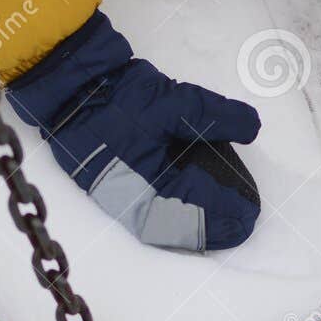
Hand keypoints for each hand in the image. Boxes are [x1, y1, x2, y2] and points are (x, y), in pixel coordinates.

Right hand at [6, 12, 261, 252]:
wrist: (69, 90)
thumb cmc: (117, 97)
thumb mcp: (173, 102)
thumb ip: (215, 116)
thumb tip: (252, 128)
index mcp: (147, 185)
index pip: (198, 206)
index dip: (228, 209)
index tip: (250, 209)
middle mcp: (132, 201)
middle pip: (182, 229)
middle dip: (216, 229)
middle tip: (244, 225)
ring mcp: (120, 199)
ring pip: (165, 229)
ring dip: (196, 230)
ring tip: (225, 226)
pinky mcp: (114, 191)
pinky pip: (150, 218)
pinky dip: (174, 222)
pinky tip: (191, 215)